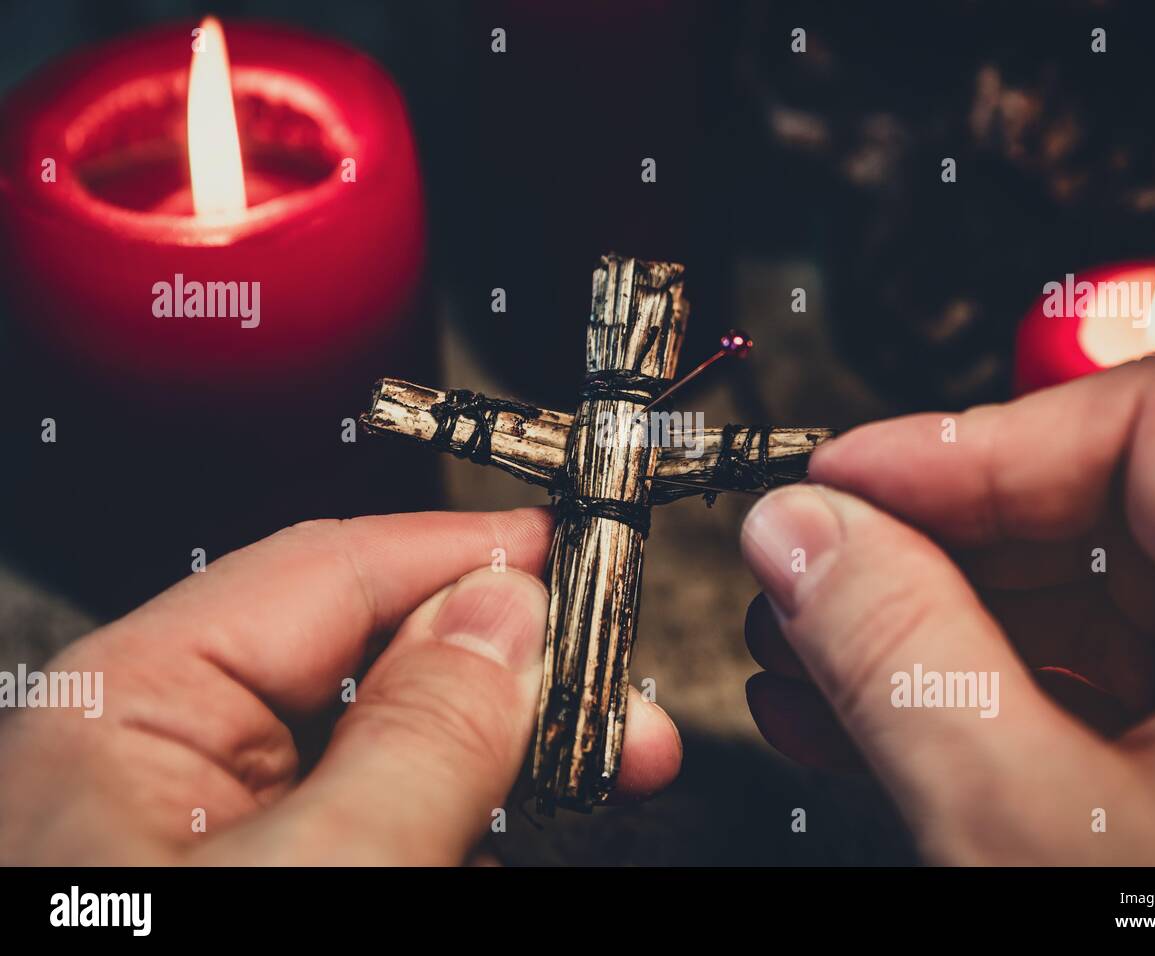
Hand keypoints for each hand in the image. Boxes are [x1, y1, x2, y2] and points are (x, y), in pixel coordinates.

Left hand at [0, 509, 680, 863]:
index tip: (577, 557)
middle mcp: (165, 757)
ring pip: (388, 738)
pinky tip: (523, 818)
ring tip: (606, 763)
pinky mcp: (262, 873)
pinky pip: (378, 814)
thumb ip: (423, 733)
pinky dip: (463, 812)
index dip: (463, 553)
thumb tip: (507, 615)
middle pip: (369, 652)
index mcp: (132, 710)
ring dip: (504, 744)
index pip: (328, 571)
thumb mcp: (318, 877)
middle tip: (620, 702)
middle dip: (507, 667)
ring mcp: (214, 830)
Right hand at [740, 356, 1154, 863]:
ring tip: (805, 662)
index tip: (841, 481)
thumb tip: (801, 533)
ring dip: (927, 639)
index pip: (1153, 426)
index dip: (966, 445)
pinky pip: (1100, 702)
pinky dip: (980, 710)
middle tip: (804, 577)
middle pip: (1104, 521)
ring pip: (1087, 619)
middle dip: (922, 555)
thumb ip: (904, 657)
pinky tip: (864, 725)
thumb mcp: (1035, 823)